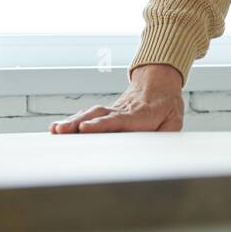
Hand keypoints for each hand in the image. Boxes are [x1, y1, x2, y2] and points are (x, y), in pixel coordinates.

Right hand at [48, 63, 184, 132]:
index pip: (118, 119)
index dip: (102, 123)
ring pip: (91, 114)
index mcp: (140, 115)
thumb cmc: (167, 106)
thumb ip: (167, 134)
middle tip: (62, 131)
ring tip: (56, 130)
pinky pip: (89, 115)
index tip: (86, 127)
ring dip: (72, 122)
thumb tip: (158, 149)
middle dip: (79, 123)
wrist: (159, 82)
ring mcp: (113, 110)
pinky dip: (73, 120)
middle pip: (99, 116)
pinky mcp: (106, 112)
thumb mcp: (174, 120)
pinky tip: (58, 127)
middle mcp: (122, 111)